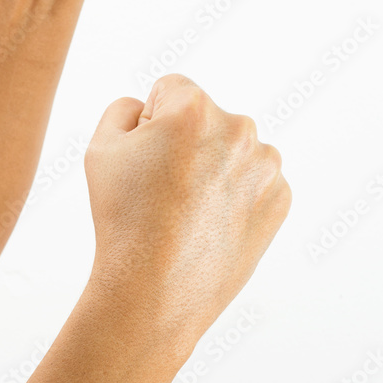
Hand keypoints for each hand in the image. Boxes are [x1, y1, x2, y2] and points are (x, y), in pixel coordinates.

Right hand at [84, 74, 291, 365]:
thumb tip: (150, 107)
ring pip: (231, 149)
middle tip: (163, 189)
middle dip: (186, 142)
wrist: (156, 292)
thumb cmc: (123, 219)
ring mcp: (266, 165)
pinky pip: (252, 181)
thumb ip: (124, 107)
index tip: (145, 161)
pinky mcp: (281, 198)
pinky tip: (210, 224)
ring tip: (187, 210)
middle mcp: (240, 127)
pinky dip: (234, 196)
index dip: (149, 124)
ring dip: (213, 166)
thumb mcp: (100, 148)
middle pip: (205, 118)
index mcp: (194, 107)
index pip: (170, 90)